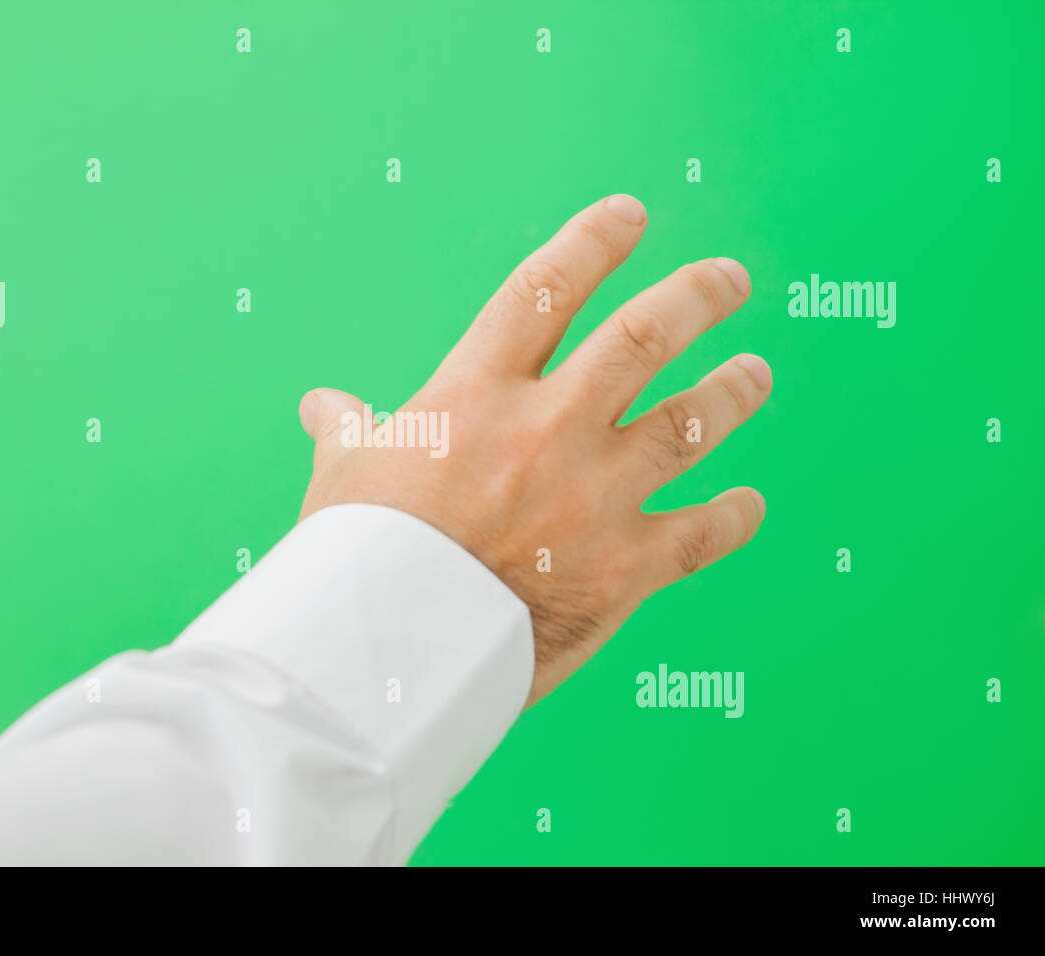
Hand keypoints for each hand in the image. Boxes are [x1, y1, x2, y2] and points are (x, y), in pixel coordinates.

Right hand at [296, 195, 769, 705]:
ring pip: (690, 421)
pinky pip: (701, 533)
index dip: (593, 242)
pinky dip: (732, 518)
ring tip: (755, 373)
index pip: (544, 290)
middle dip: (697, 297)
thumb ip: (348, 430)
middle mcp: (549, 429)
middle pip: (643, 337)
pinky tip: (750, 505)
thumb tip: (321, 405)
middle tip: (728, 279)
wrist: (392, 650)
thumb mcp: (343, 476)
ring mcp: (596, 495)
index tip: (630, 215)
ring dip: (732, 391)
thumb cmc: (359, 557)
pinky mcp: (626, 567)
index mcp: (477, 395)